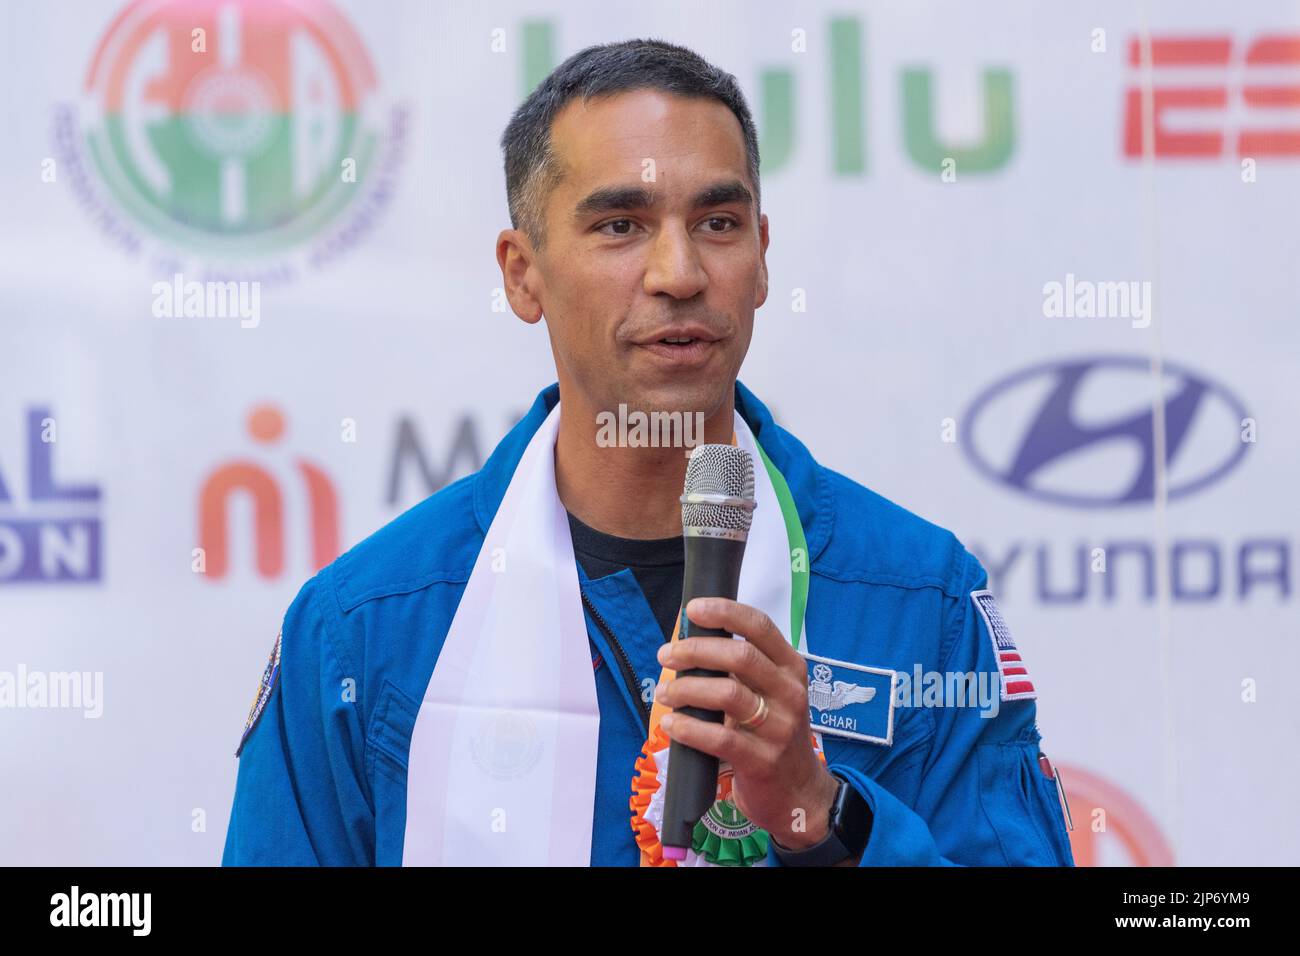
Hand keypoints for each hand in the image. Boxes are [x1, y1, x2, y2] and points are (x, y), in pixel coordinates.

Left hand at [655, 597, 840, 851]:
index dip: (725, 612)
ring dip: (686, 689)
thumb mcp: (770, 694)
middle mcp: (790, 693)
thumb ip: (742, 670)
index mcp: (791, 668)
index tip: (693, 609)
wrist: (798, 792)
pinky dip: (689, 728)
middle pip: (740, 656)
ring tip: (664, 693)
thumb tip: (691, 643)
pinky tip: (673, 724)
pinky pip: (720, 738)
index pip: (760, 626)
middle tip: (667, 655)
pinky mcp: (763, 760)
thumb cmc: (772, 734)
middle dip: (695, 650)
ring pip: (727, 694)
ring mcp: (779, 727)